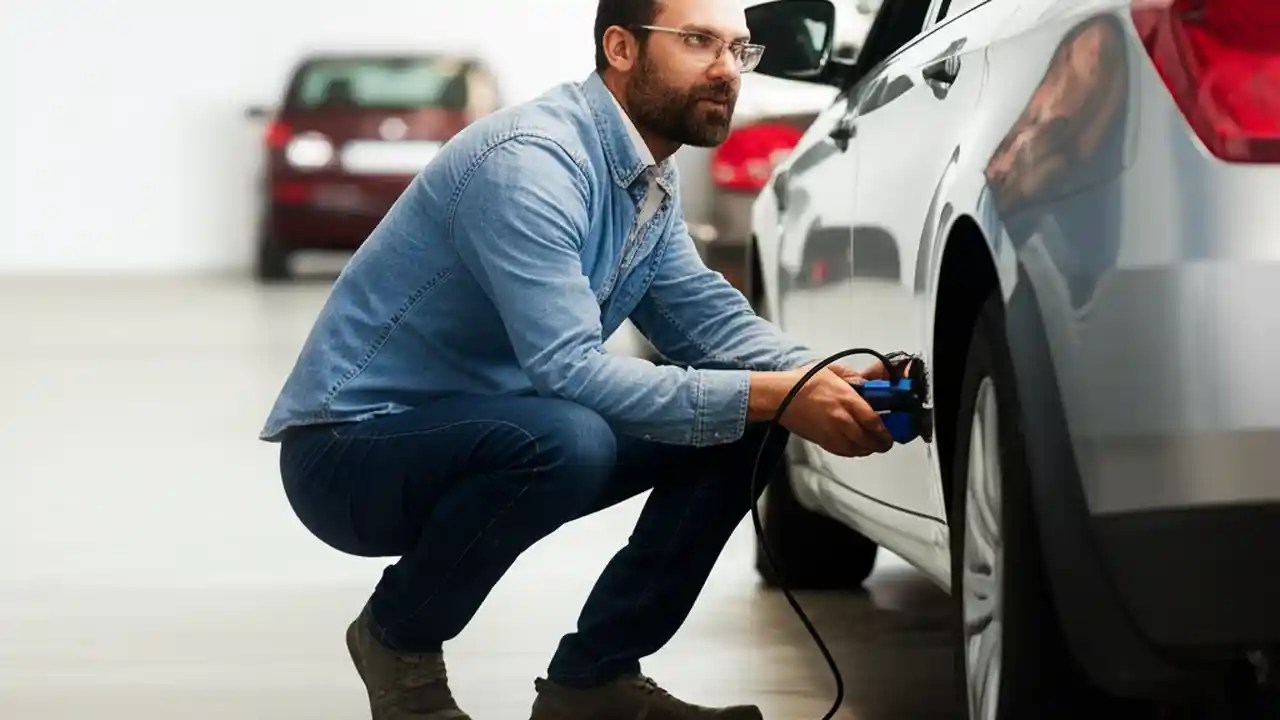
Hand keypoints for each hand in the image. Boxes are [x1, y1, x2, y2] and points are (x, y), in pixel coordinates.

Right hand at [777, 362, 894, 457]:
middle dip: (880, 445)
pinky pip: (842, 452)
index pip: (874, 422)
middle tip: (885, 443)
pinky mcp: (821, 441)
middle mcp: (841, 419)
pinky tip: (855, 447)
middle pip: (867, 440)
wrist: (781, 396)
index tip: (890, 434)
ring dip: (866, 449)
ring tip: (871, 445)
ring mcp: (831, 433)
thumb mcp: (835, 371)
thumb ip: (855, 379)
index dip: (885, 432)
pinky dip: (852, 452)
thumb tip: (868, 385)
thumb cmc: (805, 381)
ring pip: (856, 450)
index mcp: (847, 400)